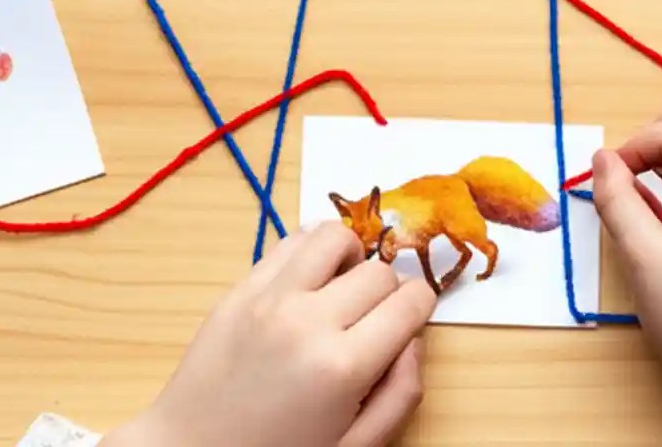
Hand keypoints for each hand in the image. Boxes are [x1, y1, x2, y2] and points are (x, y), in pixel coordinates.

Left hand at [101, 222, 436, 446]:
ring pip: (334, 237)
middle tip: (372, 319)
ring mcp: (269, 300)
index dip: (421, 306)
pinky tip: (310, 280)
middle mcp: (309, 321)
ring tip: (341, 288)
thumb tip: (414, 339)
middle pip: (379, 271)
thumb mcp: (356, 445)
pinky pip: (290, 243)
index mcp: (344, 366)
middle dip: (388, 292)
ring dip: (350, 257)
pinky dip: (311, 251)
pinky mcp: (240, 290)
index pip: (412, 300)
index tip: (408, 320)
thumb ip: (401, 393)